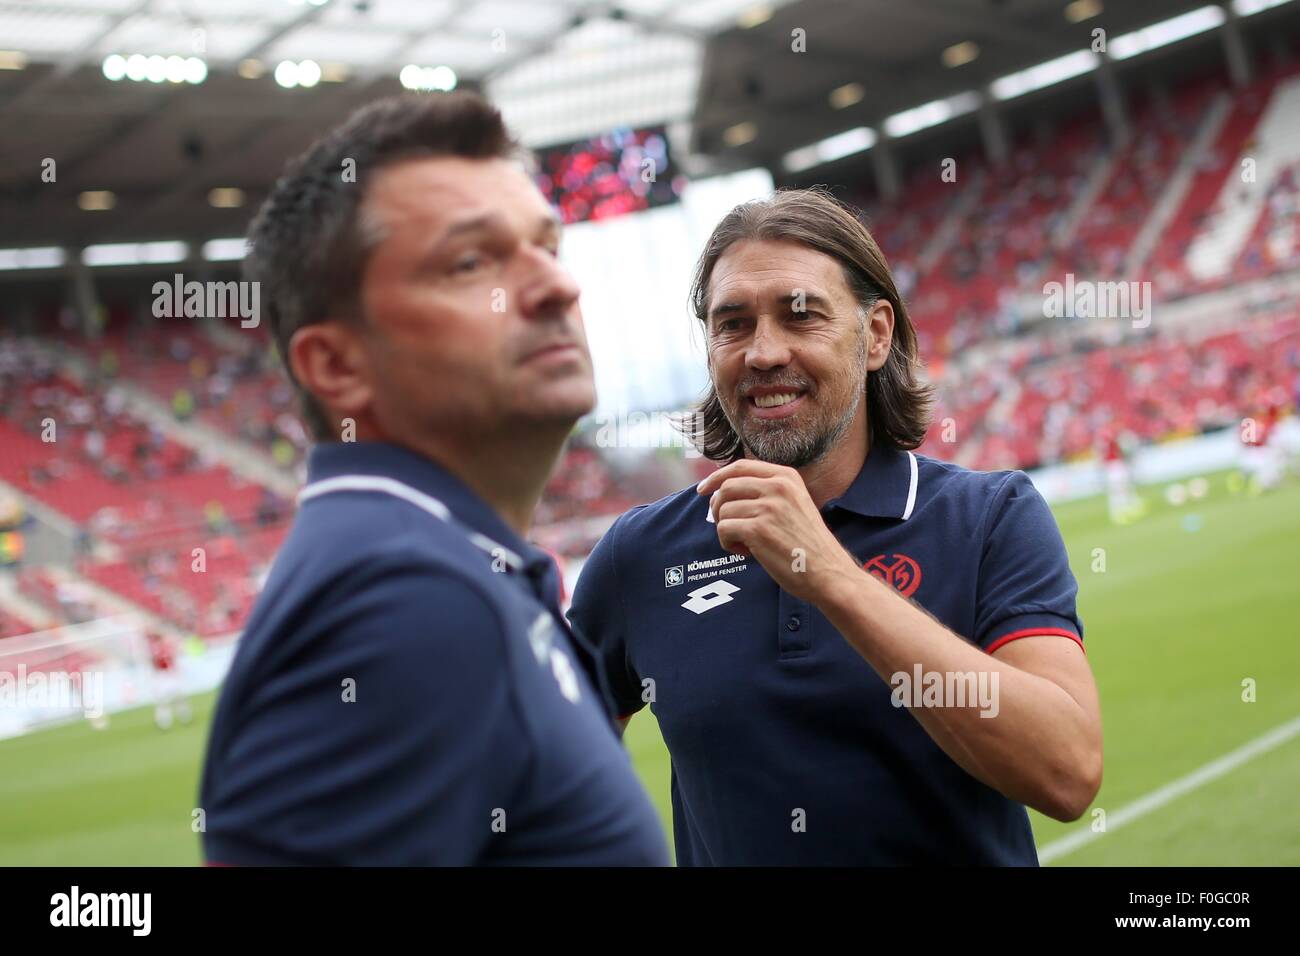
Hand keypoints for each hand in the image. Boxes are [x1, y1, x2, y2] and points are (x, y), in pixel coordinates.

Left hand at [696, 460, 858, 603]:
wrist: (828, 571)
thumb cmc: (807, 544)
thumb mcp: (794, 504)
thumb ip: (766, 492)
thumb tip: (722, 491)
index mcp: (786, 477)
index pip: (740, 467)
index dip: (717, 477)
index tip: (703, 490)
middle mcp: (777, 486)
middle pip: (726, 487)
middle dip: (717, 508)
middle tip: (726, 527)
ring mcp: (768, 507)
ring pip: (723, 510)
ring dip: (726, 530)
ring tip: (745, 544)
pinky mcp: (758, 529)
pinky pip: (724, 530)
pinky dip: (728, 543)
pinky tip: (747, 552)